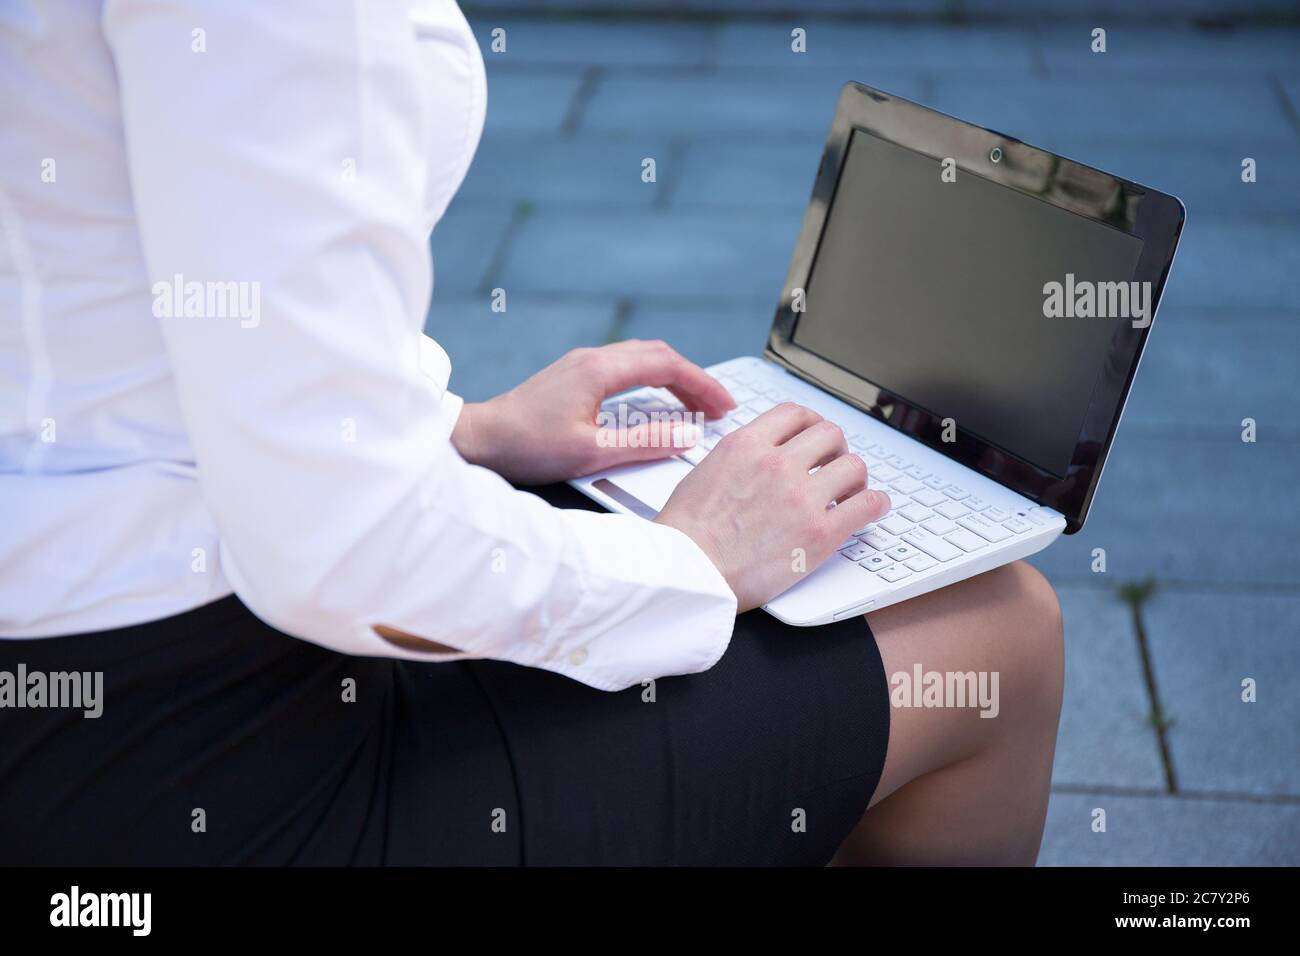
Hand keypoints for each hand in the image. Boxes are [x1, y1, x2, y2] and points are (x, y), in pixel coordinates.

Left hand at [451, 339, 736, 483]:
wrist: (479, 440)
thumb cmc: (526, 447)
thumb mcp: (591, 452)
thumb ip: (644, 443)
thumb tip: (687, 435)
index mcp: (599, 370)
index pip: (667, 365)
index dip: (702, 385)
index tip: (724, 407)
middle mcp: (591, 358)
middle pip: (658, 354)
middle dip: (693, 379)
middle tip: (717, 407)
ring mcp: (580, 364)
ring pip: (641, 357)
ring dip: (673, 377)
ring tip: (694, 405)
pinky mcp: (572, 375)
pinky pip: (624, 366)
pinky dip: (651, 379)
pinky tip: (656, 401)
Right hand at [655, 403, 890, 611]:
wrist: (687, 572)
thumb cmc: (686, 533)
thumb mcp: (705, 472)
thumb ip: (738, 458)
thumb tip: (757, 459)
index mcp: (747, 445)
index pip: (795, 414)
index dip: (811, 424)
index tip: (814, 437)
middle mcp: (777, 464)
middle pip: (830, 435)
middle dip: (835, 449)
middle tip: (833, 466)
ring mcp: (801, 497)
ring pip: (854, 466)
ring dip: (856, 477)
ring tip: (851, 492)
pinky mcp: (819, 533)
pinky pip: (866, 505)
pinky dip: (876, 503)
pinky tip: (873, 507)